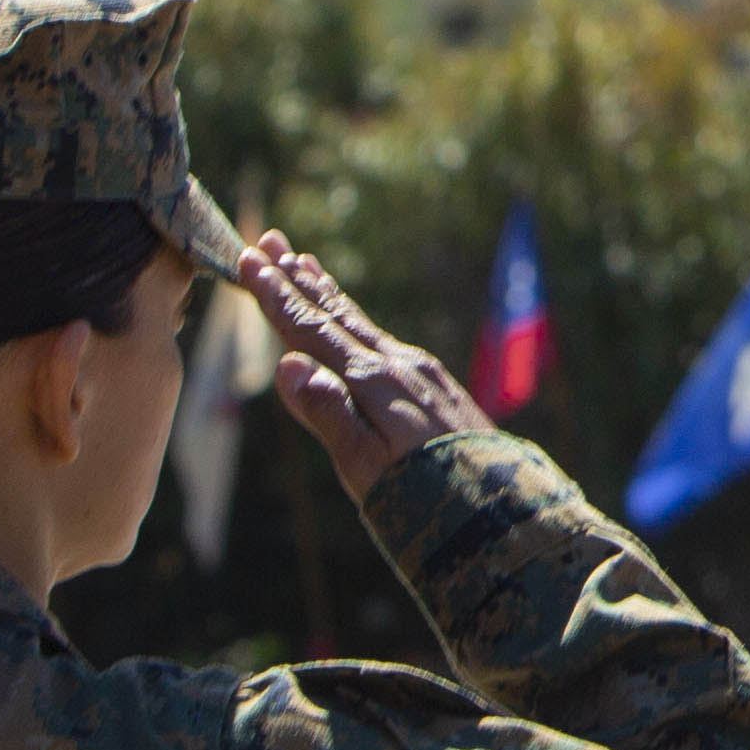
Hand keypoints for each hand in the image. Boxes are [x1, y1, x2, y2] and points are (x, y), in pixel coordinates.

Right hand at [246, 233, 492, 496]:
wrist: (500, 509)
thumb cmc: (423, 497)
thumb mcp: (364, 465)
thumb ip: (327, 413)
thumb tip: (287, 364)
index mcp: (372, 381)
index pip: (311, 330)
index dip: (276, 297)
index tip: (249, 259)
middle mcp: (398, 365)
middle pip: (336, 314)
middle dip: (297, 279)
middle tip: (269, 240)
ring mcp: (421, 373)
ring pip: (361, 323)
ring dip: (327, 293)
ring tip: (304, 264)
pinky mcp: (437, 387)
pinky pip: (383, 338)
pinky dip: (357, 320)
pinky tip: (355, 324)